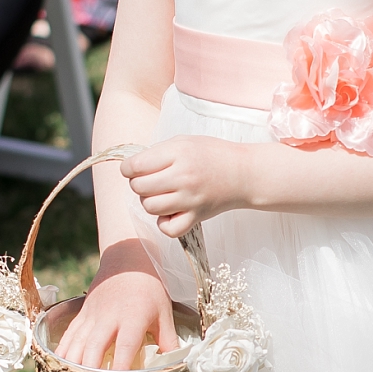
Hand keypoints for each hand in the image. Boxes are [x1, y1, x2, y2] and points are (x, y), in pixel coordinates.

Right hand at [55, 243, 178, 371]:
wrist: (127, 259)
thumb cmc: (149, 287)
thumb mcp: (164, 313)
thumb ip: (169, 340)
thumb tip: (178, 365)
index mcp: (132, 317)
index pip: (125, 348)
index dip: (121, 369)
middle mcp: (109, 318)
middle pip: (94, 349)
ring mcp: (92, 316)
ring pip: (76, 345)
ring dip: (75, 368)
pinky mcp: (81, 314)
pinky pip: (68, 336)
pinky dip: (63, 354)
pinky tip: (62, 369)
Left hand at [123, 136, 253, 237]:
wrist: (244, 173)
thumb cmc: (212, 154)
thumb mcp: (184, 142)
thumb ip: (158, 153)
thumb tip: (132, 168)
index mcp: (178, 154)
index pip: (135, 166)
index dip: (129, 168)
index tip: (135, 168)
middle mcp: (183, 177)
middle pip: (139, 187)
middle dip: (139, 184)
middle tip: (151, 181)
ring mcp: (190, 199)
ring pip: (150, 207)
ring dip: (150, 201)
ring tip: (161, 195)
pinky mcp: (197, 216)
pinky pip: (168, 229)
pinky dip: (164, 223)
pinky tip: (170, 212)